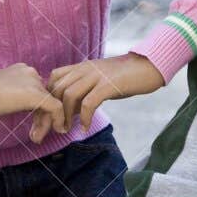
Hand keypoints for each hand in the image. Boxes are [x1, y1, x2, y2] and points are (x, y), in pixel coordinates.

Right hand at [0, 63, 67, 142]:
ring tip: (36, 137)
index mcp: (23, 71)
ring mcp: (35, 83)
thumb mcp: (1, 93)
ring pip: (51, 104)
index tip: (32, 124)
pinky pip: (56, 108)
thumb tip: (20, 107)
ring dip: (46, 123)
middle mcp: (32, 73)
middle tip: (36, 134)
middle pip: (45, 98)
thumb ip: (15, 97)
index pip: (38, 91)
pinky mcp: (36, 95)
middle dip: (42, 118)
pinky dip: (58, 120)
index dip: (37, 110)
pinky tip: (57, 130)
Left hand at [48, 53, 164, 131]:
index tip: (47, 117)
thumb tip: (69, 111)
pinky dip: (84, 117)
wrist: (149, 67)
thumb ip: (84, 92)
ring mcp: (96, 76)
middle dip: (51, 111)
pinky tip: (84, 127)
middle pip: (57, 89)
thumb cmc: (125, 77)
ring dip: (65, 116)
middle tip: (51, 129)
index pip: (54, 78)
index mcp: (81, 67)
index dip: (47, 98)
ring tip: (66, 129)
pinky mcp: (108, 85)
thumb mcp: (99, 81)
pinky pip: (89, 103)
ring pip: (69, 95)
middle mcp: (85, 69)